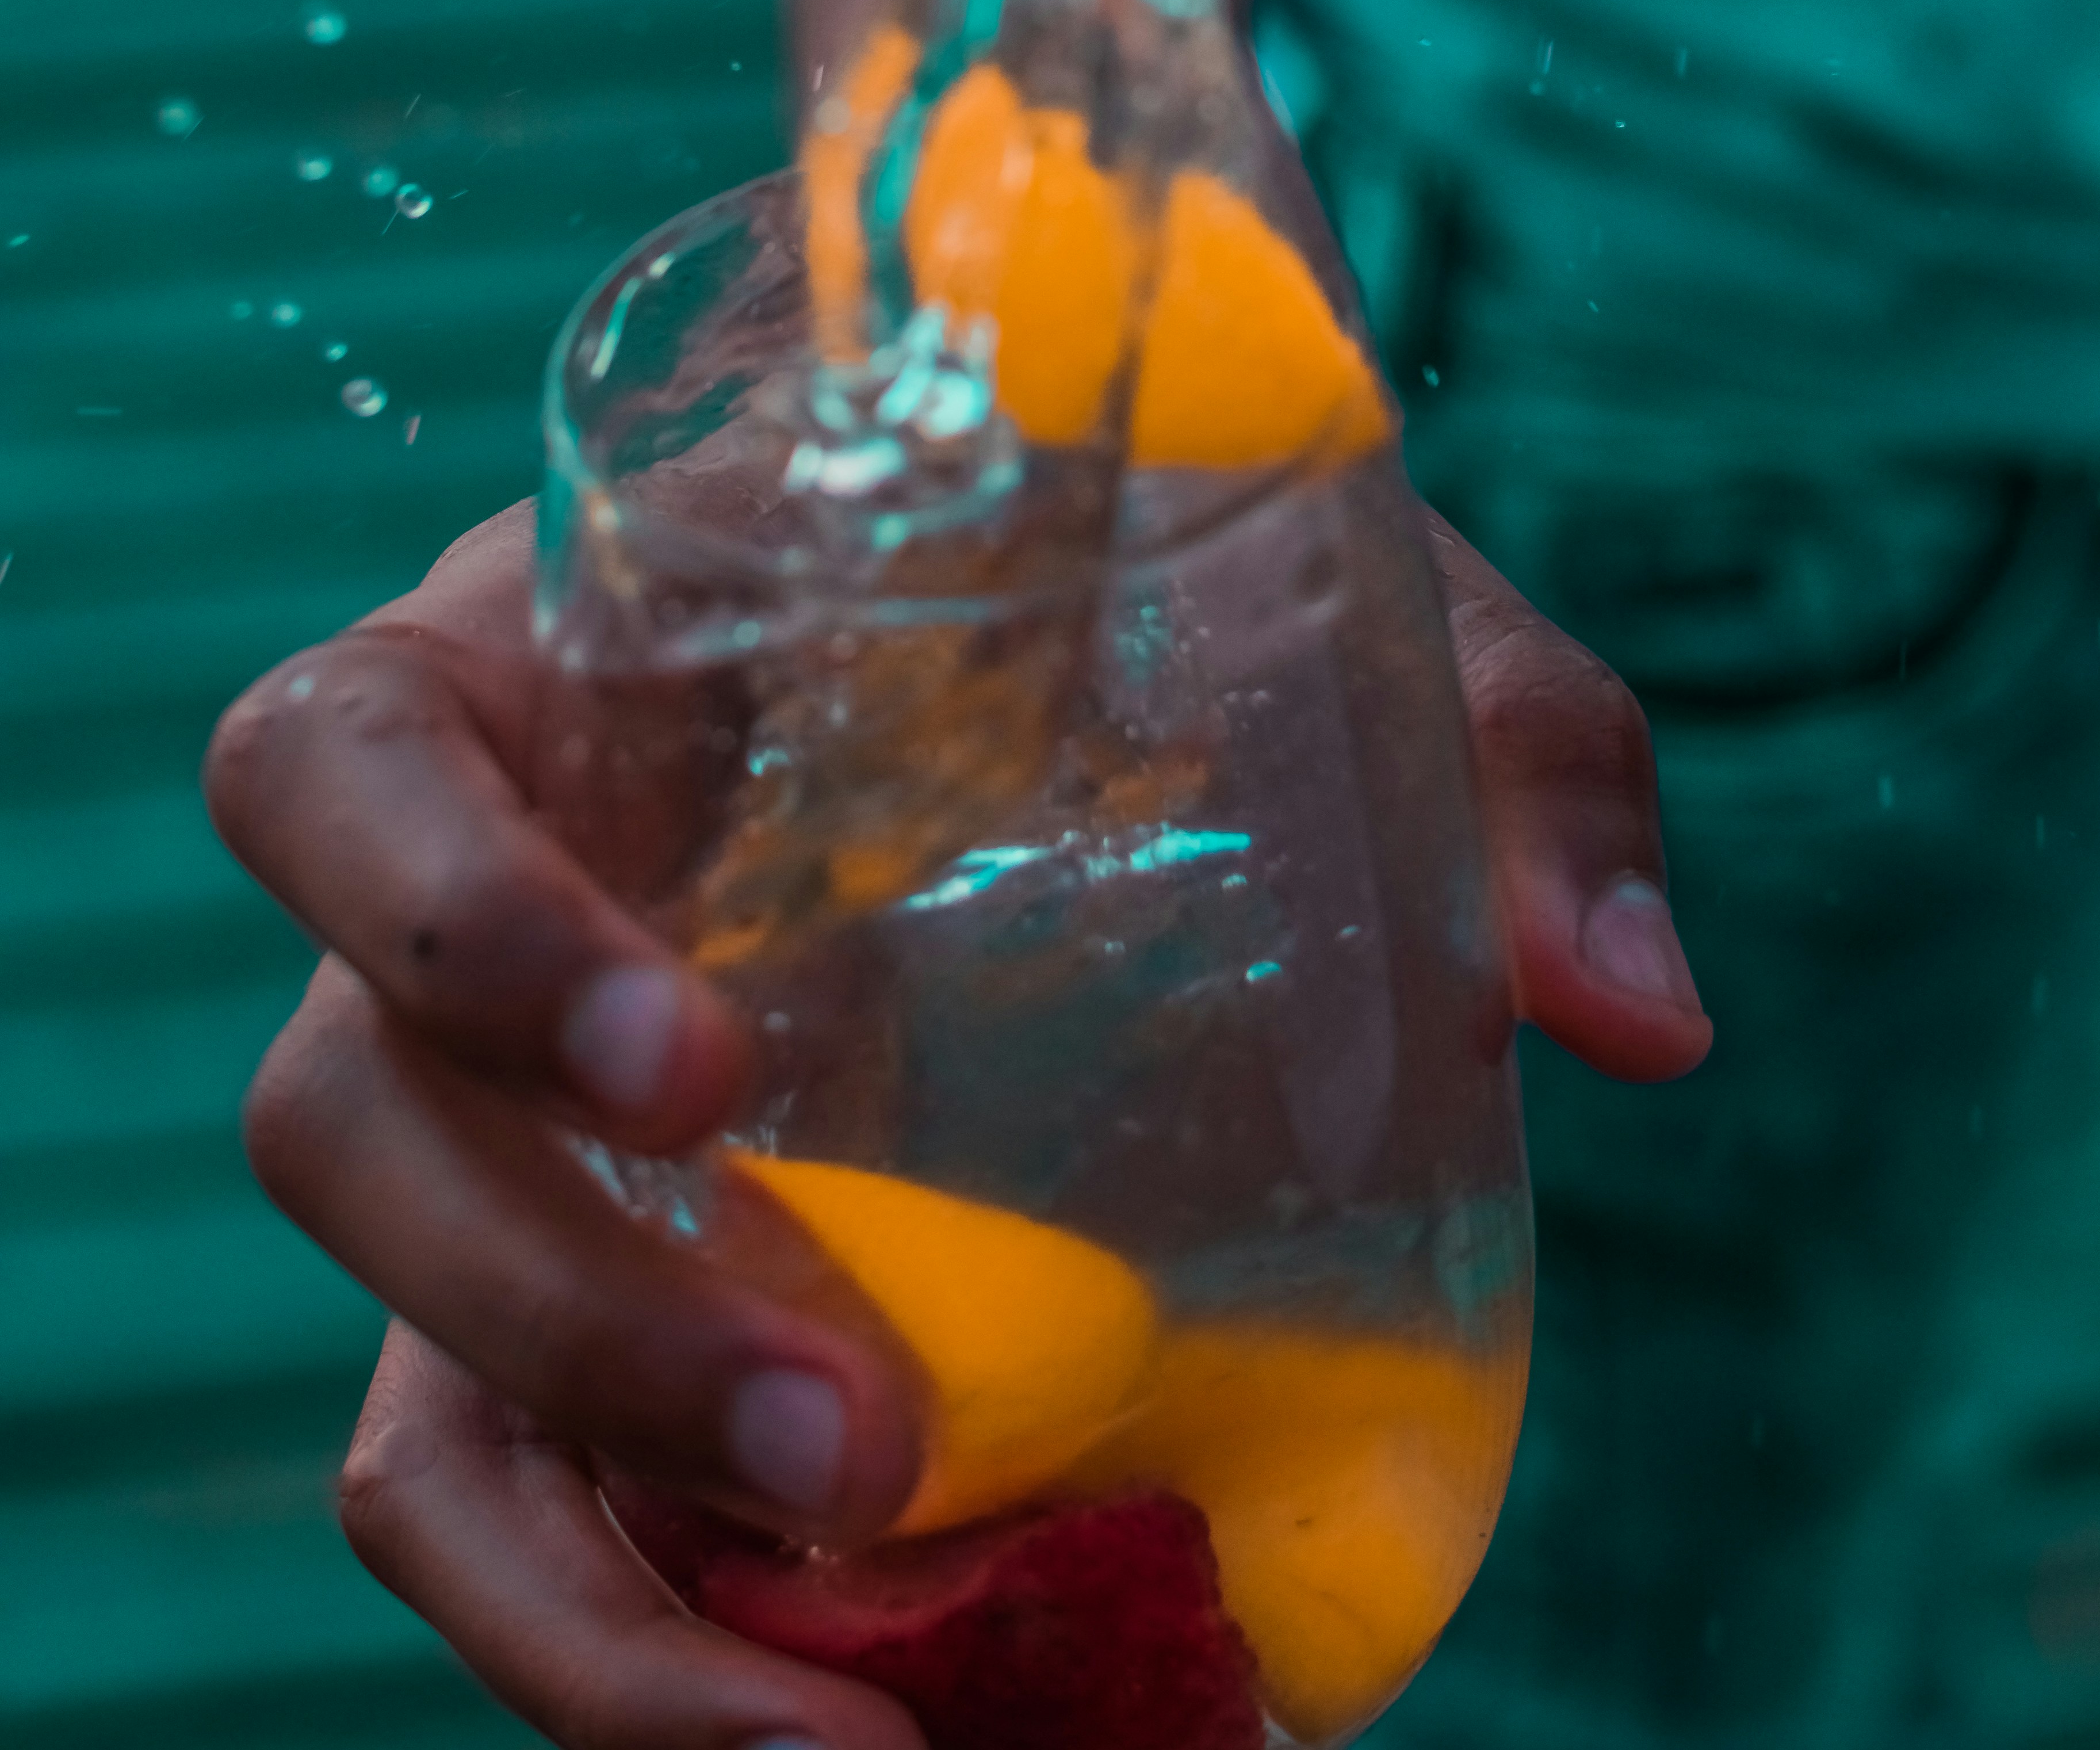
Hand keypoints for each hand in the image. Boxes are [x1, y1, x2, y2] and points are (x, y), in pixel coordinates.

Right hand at [206, 490, 1704, 1749]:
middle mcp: (464, 921)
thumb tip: (1645, 1018)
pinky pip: (532, 1528)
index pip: (338, 765)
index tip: (703, 1071)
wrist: (1099, 659)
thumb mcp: (1317, 595)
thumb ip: (1493, 751)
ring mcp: (502, 1151)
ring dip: (599, 1589)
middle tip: (868, 1444)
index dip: (454, 920)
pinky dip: (663, 1665)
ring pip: (413, 1396)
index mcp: (552, 668)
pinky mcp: (575, 1336)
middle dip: (570, 1316)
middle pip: (349, 1129)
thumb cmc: (1155, 581)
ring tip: (870, 1730)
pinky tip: (886, 1744)